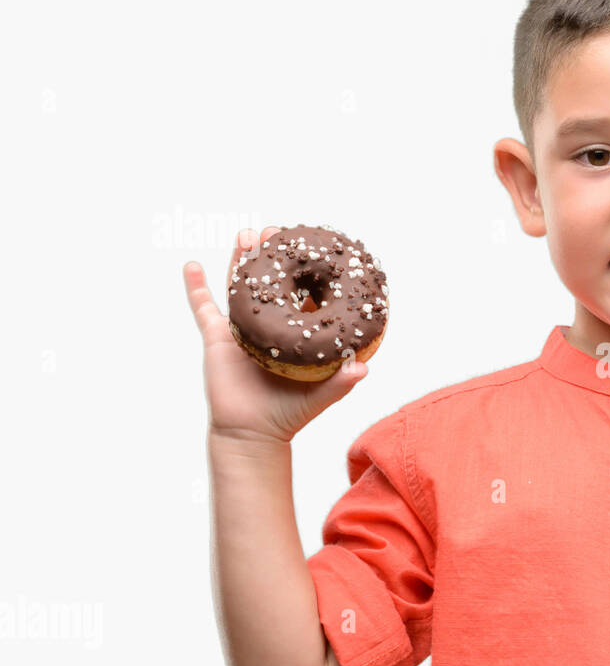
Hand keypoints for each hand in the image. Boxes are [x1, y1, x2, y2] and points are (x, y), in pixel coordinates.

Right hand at [183, 227, 368, 445]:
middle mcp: (271, 326)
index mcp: (296, 334)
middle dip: (274, 256)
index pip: (306, 296)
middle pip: (273, 283)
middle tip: (276, 231)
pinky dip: (196, 287)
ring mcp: (243, 328)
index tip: (315, 248)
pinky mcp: (217, 337)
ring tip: (246, 235)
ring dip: (241, 259)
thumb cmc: (288, 415)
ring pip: (241, 287)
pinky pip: (203, 308)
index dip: (311, 273)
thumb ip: (341, 383)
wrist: (250, 433)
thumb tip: (363, 368)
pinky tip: (191, 266)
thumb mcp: (319, 397)